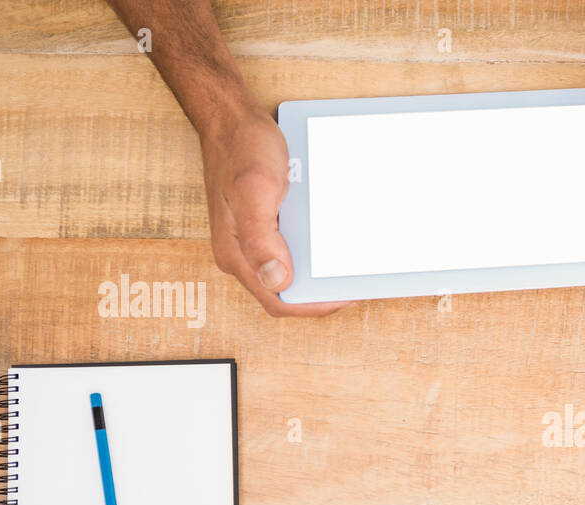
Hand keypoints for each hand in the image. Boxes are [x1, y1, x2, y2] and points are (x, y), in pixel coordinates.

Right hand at [198, 102, 350, 316]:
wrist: (230, 119)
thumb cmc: (240, 149)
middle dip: (320, 291)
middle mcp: (243, 253)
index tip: (345, 295)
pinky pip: (291, 247)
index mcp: (237, 254)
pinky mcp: (264, 225)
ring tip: (348, 263)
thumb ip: (261, 238)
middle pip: (287, 289)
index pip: (278, 300)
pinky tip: (331, 238)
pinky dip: (313, 249)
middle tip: (353, 281)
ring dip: (318, 270)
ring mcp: (253, 240)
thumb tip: (277, 280)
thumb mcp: (254, 191)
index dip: (313, 305)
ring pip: (291, 269)